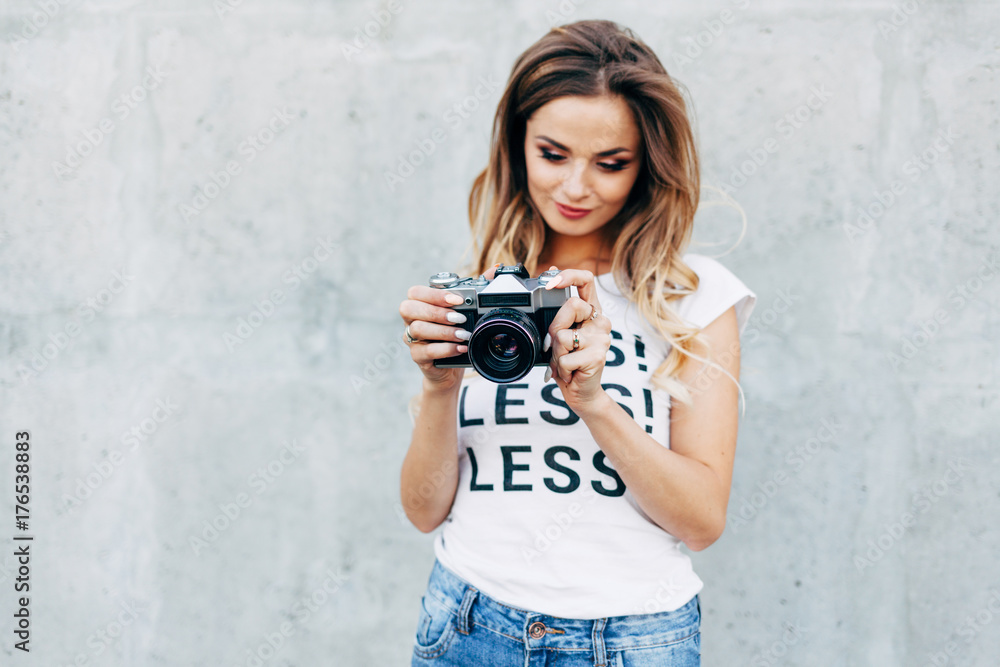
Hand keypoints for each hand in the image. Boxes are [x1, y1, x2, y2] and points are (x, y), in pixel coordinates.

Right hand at [399, 264, 500, 391]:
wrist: (449, 368)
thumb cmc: (455, 334)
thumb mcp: (466, 312)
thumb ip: (476, 289)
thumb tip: (495, 269)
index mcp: (420, 304)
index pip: (415, 292)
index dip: (435, 294)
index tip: (458, 300)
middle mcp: (411, 320)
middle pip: (408, 308)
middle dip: (436, 311)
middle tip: (460, 318)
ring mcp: (411, 339)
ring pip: (417, 329)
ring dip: (444, 331)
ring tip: (463, 335)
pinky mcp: (417, 356)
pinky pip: (425, 351)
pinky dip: (445, 349)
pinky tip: (460, 348)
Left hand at [541, 266, 612, 412]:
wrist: (581, 393)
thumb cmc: (569, 361)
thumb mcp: (559, 333)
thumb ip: (557, 309)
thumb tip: (549, 272)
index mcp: (591, 311)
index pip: (587, 280)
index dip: (569, 275)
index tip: (550, 281)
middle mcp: (600, 321)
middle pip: (571, 306)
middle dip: (555, 327)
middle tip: (556, 346)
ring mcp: (601, 338)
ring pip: (563, 335)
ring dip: (555, 354)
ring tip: (565, 363)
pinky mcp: (598, 355)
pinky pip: (565, 357)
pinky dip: (560, 369)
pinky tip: (570, 373)